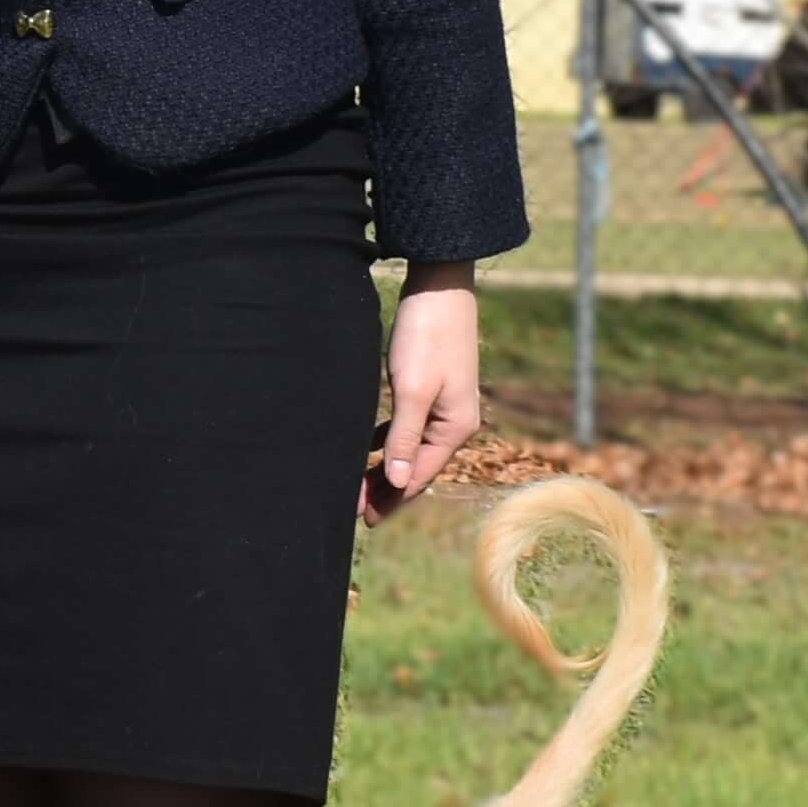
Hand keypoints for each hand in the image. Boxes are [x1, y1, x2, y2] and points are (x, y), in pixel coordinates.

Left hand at [367, 262, 480, 517]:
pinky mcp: (432, 390)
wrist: (439, 289)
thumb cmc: (426, 335)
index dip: (390, 499)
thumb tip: (397, 483)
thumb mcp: (412, 389)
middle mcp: (454, 423)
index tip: (361, 518)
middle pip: (415, 467)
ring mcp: (444, 407)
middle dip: (386, 489)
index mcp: (454, 428)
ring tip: (358, 487)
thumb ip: (403, 437)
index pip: (417, 476)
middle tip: (353, 511)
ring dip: (385, 468)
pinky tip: (368, 448)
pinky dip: (388, 442)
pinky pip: (408, 428)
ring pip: (410, 449)